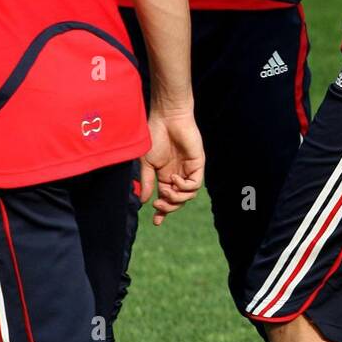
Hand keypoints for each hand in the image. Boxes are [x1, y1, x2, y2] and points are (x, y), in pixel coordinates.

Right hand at [140, 108, 204, 225]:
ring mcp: (189, 170)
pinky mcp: (198, 165)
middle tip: (158, 204)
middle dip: (169, 207)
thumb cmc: (155, 137)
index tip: (156, 222)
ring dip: (176, 198)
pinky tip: (174, 179)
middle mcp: (178, 175)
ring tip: (165, 190)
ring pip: (188, 196)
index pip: (167, 198)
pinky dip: (184, 186)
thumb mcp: (147, 163)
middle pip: (178, 200)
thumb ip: (147, 182)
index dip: (163, 211)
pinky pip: (195, 185)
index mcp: (165, 176)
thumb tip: (144, 201)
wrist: (166, 119)